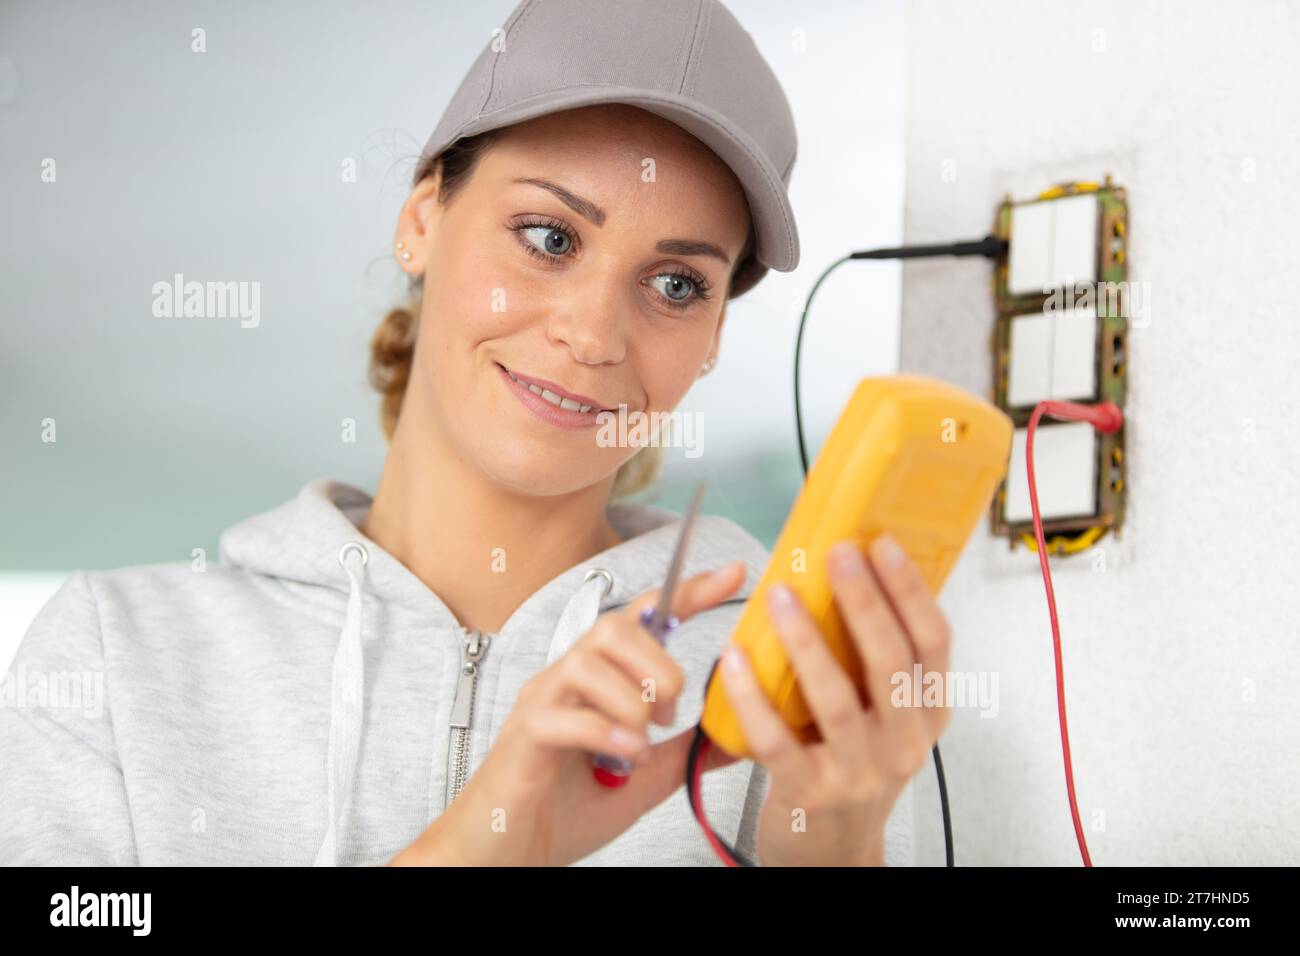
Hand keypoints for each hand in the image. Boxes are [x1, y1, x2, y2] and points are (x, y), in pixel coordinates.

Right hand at [389, 560, 746, 866]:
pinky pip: (563, 715)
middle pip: (612, 628)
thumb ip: (683, 754)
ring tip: (640, 742)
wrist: (508, 852)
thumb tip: (734, 738)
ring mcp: (541, 704)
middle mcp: (566, 681)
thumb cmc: (563, 810)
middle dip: (657, 664)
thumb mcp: (644, 782)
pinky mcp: (523, 737)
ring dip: (630, 700)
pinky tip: (624, 755)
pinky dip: (604, 733)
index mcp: (597, 682)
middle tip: (668, 712)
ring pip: (586, 662)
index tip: (733, 574)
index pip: (642, 619)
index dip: (686, 593)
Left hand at [716, 533, 951, 865]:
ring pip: (837, 698)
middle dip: (865, 601)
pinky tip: (733, 660)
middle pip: (891, 663)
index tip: (885, 545)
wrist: (831, 853)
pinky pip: (776, 739)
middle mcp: (902, 744)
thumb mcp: (882, 718)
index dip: (911, 591)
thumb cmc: (852, 769)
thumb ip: (872, 663)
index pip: (932, 644)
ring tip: (782, 596)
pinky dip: (752, 697)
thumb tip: (846, 577)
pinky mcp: (809, 794)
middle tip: (837, 555)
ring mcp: (857, 772)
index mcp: (925, 715)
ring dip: (807, 641)